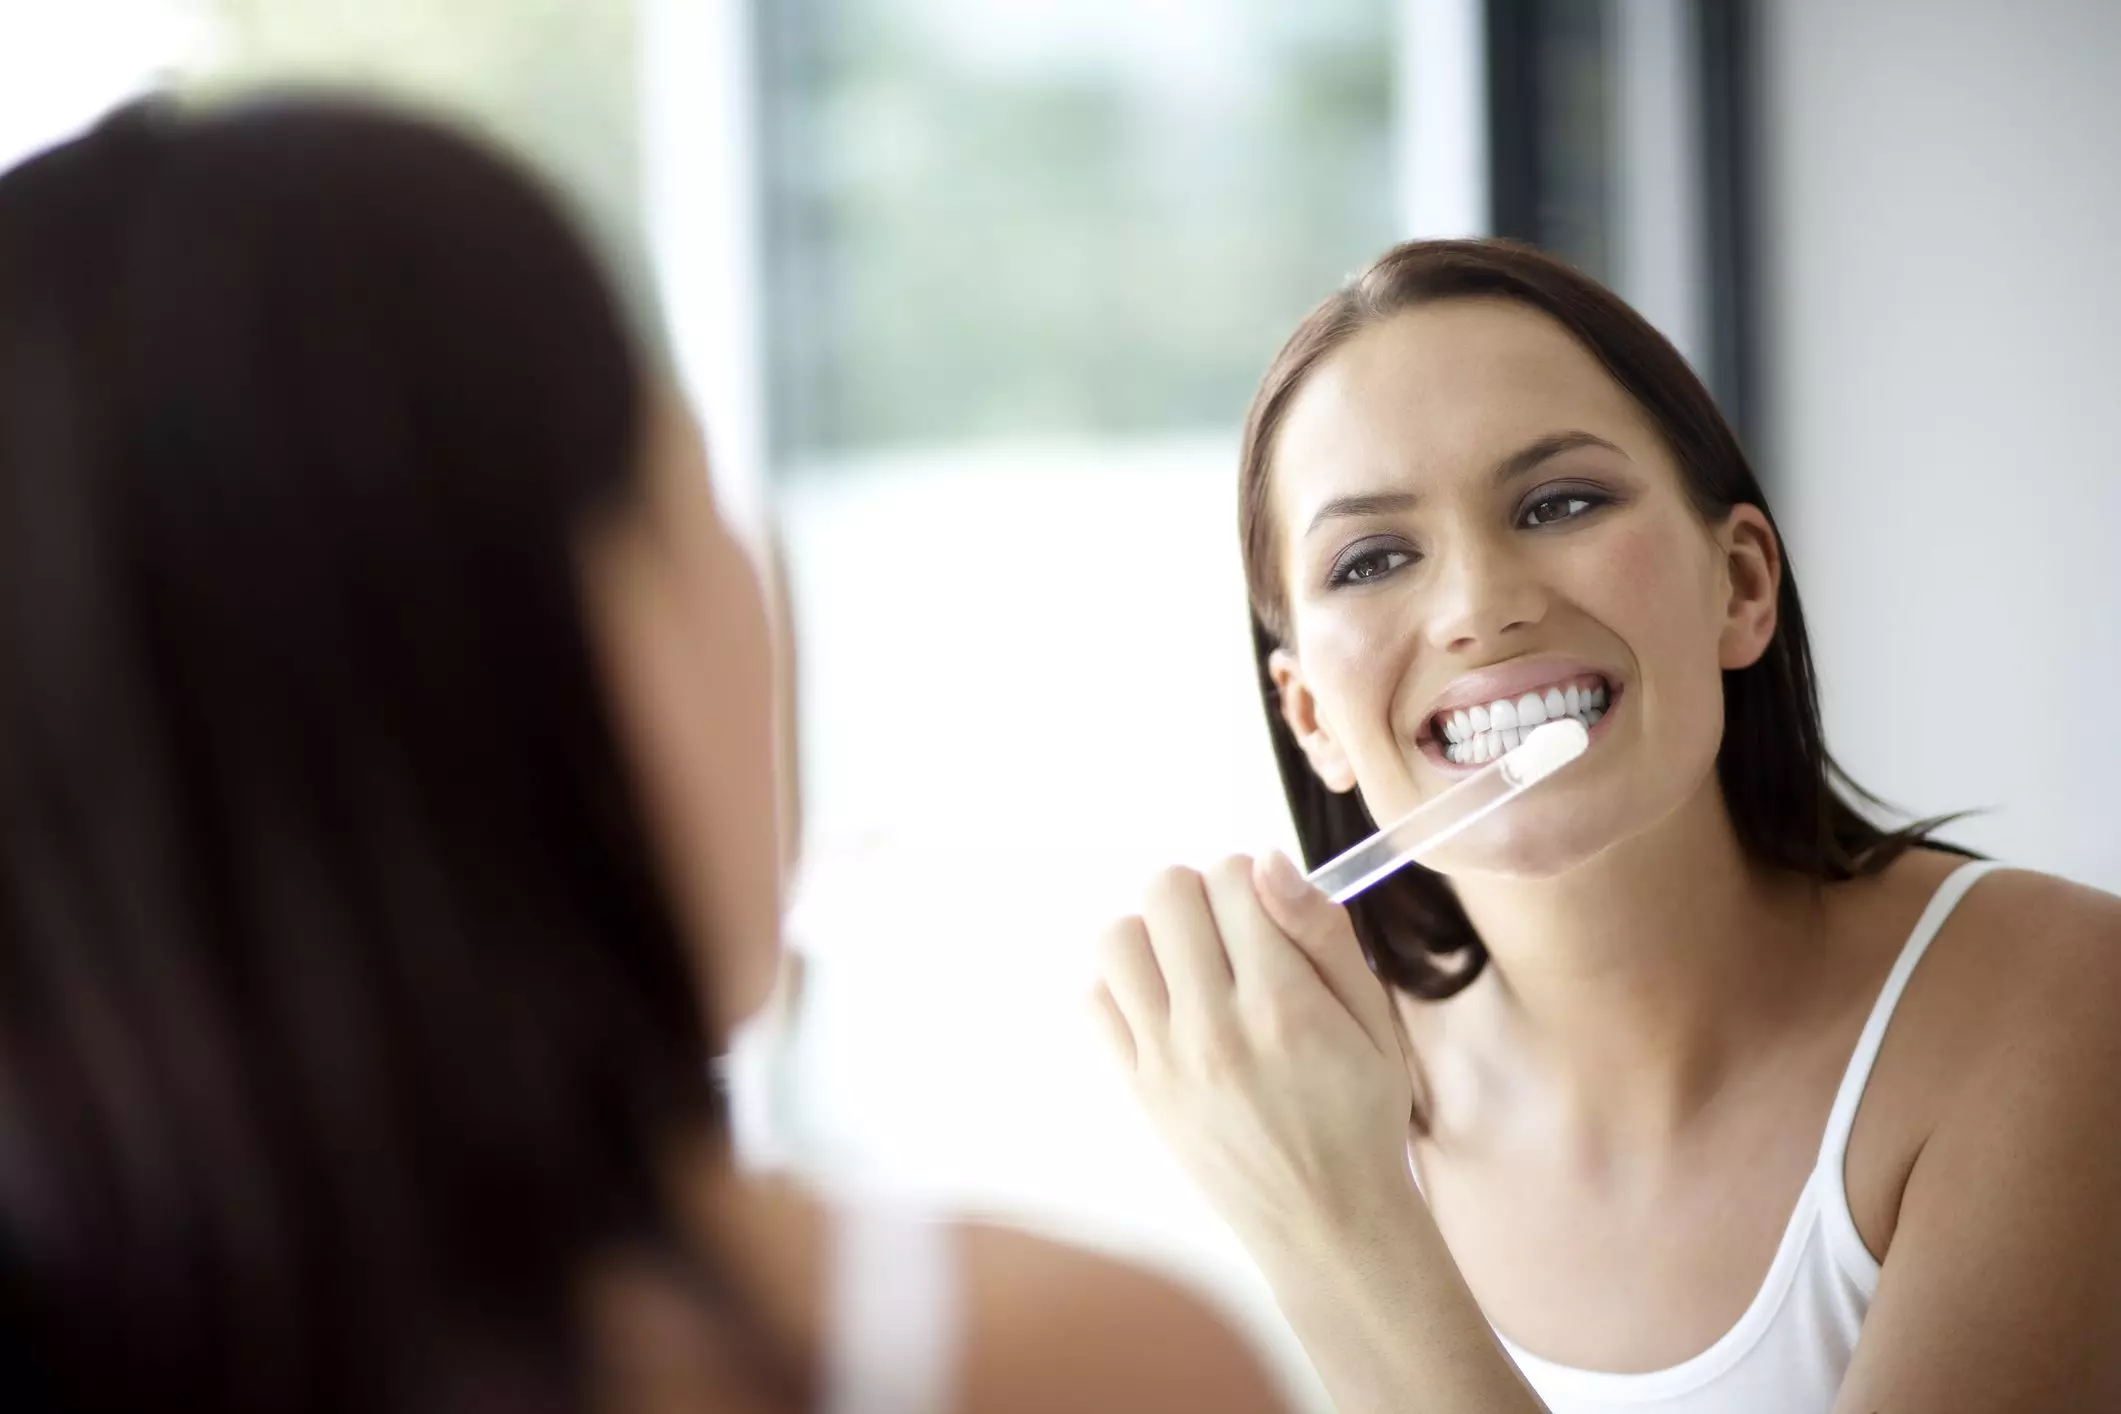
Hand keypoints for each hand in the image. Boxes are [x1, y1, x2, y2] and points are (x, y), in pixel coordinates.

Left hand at [1090, 851, 1417, 1255]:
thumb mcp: (1374, 1021)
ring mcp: (1166, 1060)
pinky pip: (1095, 1000)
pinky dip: (1123, 985)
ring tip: (1193, 964)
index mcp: (1283, 1005)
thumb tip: (1268, 861)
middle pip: (1167, 892)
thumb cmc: (1361, 1116)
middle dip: (1201, 892)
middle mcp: (1214, 1027)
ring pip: (1119, 937)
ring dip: (1155, 933)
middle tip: (1230, 932)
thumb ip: (1324, 935)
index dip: (1253, 878)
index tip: (1269, 911)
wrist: (1326, 1224)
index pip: (1233, 878)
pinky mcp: (1138, 1088)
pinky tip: (1166, 1004)